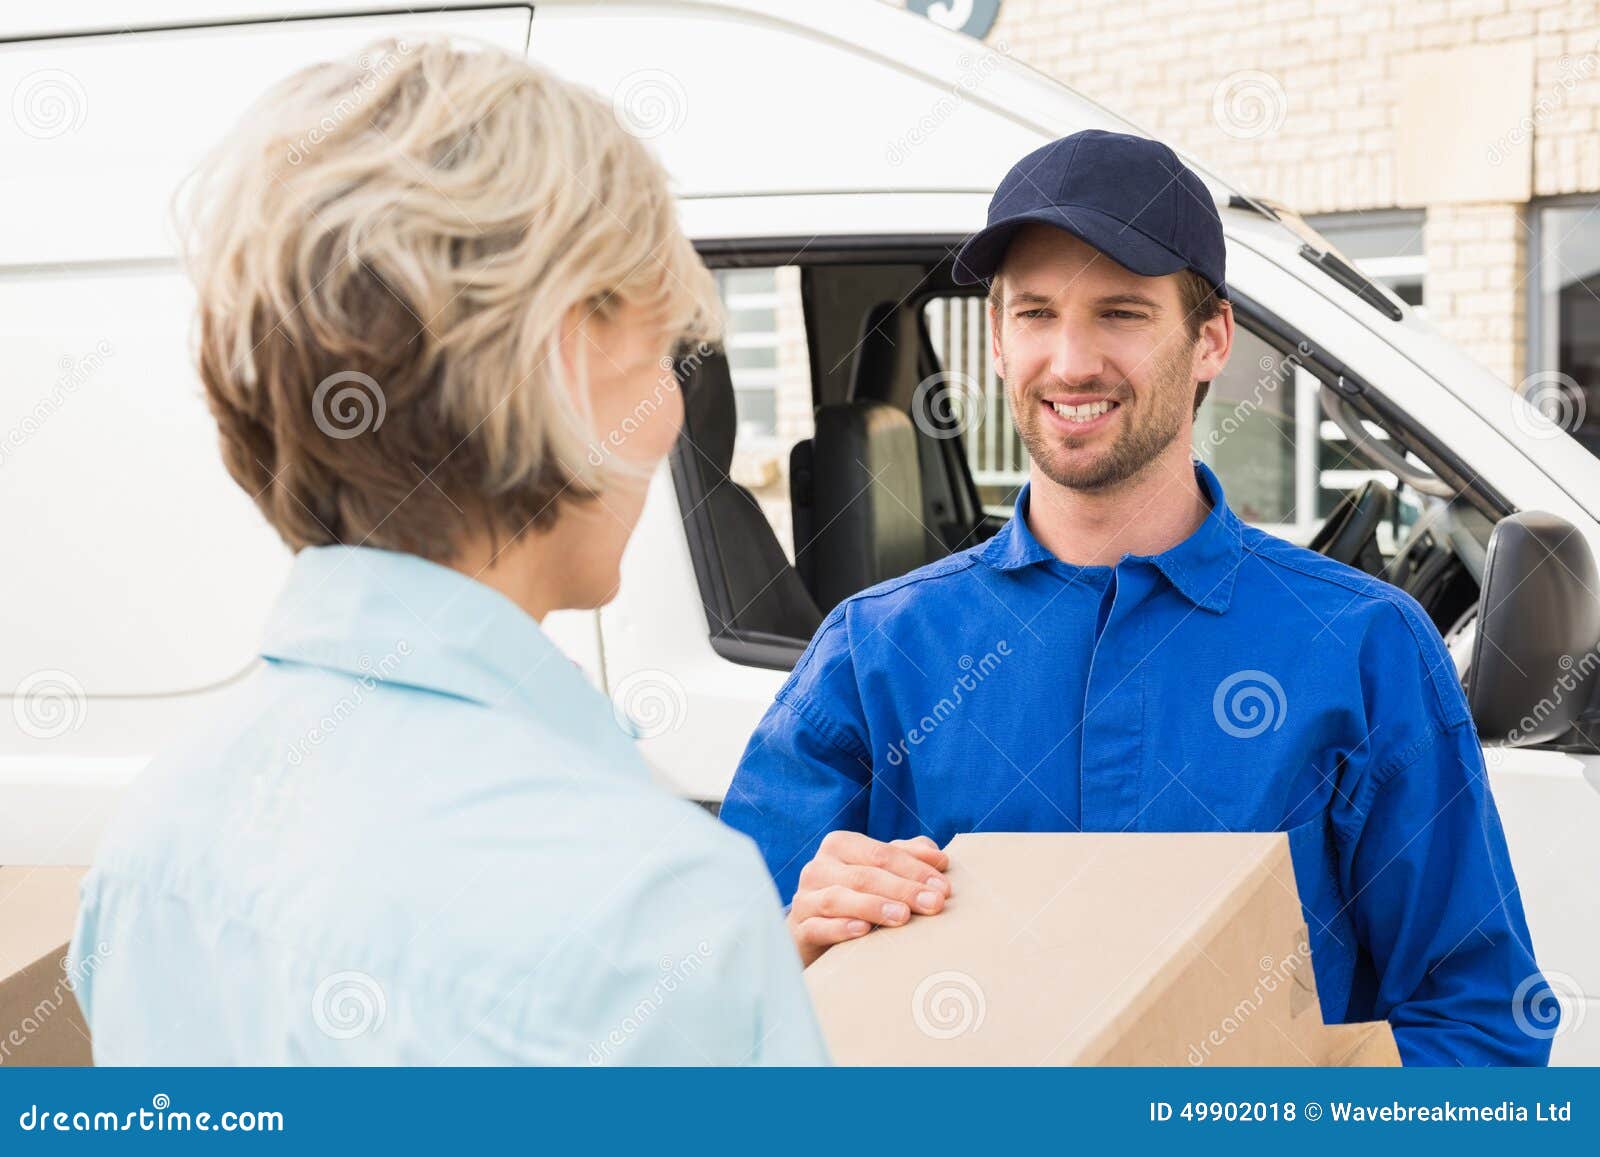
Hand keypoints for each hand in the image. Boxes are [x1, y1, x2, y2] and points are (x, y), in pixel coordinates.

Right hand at [787, 831, 951, 966]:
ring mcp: (805, 897)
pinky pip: (817, 926)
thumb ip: (908, 857)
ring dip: (873, 906)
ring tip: (903, 917)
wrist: (816, 929)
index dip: (914, 869)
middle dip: (903, 889)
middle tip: (933, 904)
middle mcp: (818, 867)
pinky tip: (863, 931)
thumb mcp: (881, 870)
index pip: (881, 853)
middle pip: (864, 875)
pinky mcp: (799, 927)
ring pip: (838, 898)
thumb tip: (939, 857)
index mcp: (840, 845)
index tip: (943, 888)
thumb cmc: (856, 894)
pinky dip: (840, 928)